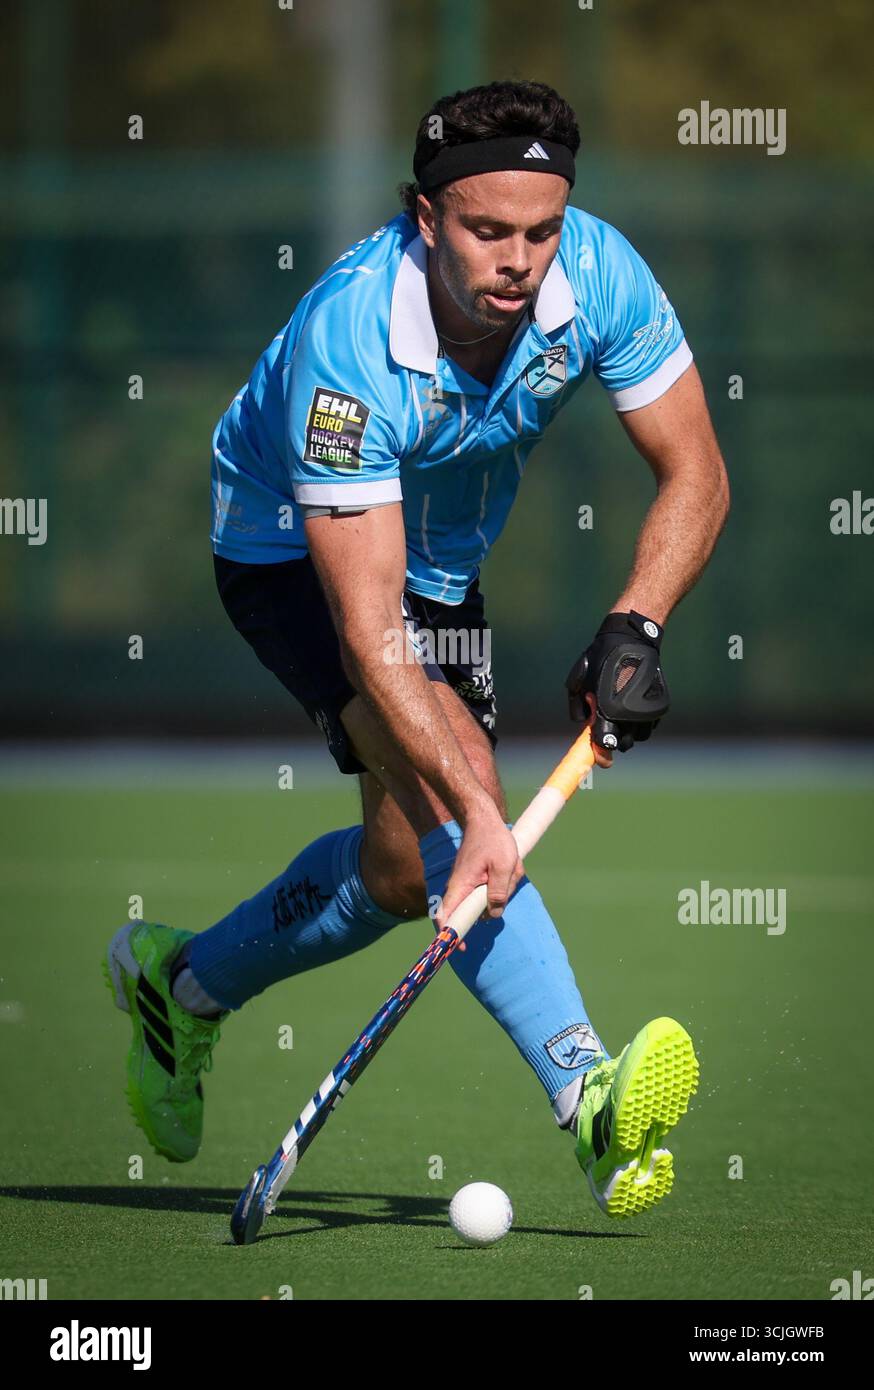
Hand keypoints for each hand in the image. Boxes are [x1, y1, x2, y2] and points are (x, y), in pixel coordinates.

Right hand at [434, 809, 523, 941]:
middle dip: (489, 908)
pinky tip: (506, 869)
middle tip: (504, 885)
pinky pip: (485, 893)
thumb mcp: (504, 866)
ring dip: (499, 894)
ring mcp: (464, 885)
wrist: (483, 819)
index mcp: (460, 886)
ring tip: (508, 869)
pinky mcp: (472, 882)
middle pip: (468, 914)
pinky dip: (498, 887)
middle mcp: (457, 888)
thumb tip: (492, 915)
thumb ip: (499, 892)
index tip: (460, 948)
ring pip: (481, 903)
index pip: (445, 916)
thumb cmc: (493, 840)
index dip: (450, 935)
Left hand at [565, 610, 669, 755]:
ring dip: (628, 730)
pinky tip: (634, 703)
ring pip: (638, 737)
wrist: (632, 638)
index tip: (599, 758)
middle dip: (613, 738)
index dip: (600, 755)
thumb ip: (579, 707)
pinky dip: (641, 721)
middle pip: (622, 745)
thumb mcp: (580, 681)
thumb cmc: (600, 659)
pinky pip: (649, 725)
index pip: (605, 745)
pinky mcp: (659, 705)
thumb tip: (585, 724)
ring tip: (621, 709)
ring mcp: (648, 711)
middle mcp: (630, 715)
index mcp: (608, 711)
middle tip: (607, 721)